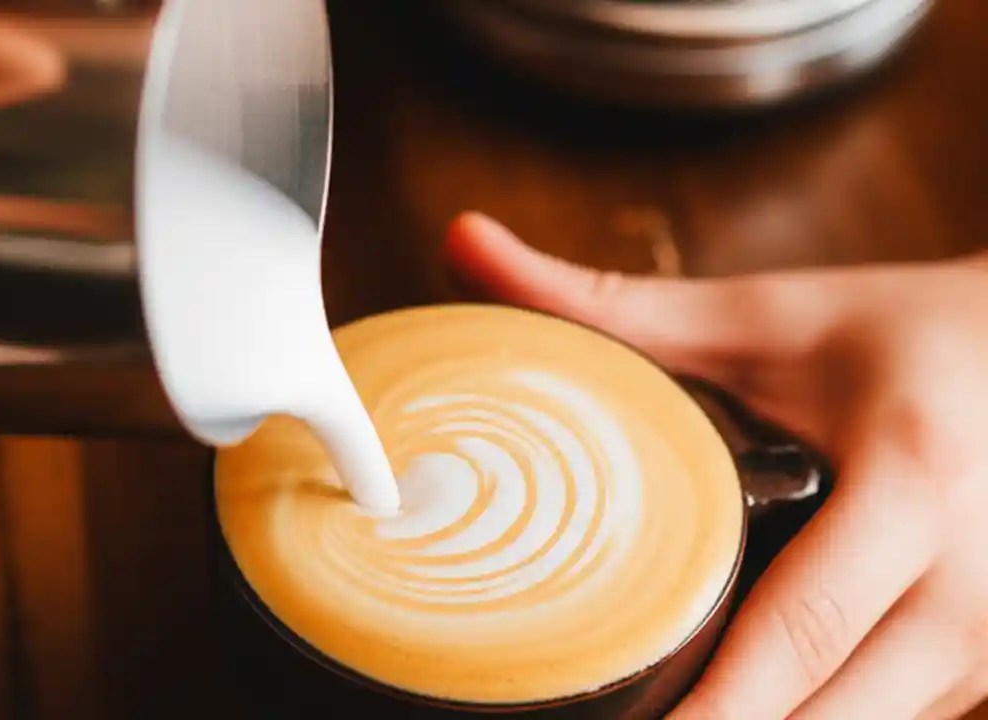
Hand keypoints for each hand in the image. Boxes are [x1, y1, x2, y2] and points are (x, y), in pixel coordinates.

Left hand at [445, 212, 987, 719]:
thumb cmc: (903, 338)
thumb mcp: (762, 319)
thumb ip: (608, 305)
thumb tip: (463, 242)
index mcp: (914, 485)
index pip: (795, 634)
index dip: (708, 709)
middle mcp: (972, 588)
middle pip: (824, 718)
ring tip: (655, 718)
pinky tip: (735, 705)